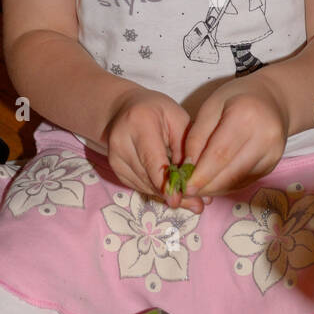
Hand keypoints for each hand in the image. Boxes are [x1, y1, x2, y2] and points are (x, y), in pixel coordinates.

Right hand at [103, 87, 192, 203]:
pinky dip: (156, 191)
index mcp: (139, 123)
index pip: (152, 159)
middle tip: (198, 205)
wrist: (124, 108)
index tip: (178, 199)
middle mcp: (121, 141)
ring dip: (166, 196)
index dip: (165, 182)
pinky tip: (173, 194)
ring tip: (191, 202)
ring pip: (143, 185)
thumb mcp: (178, 118)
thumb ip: (185, 146)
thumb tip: (192, 179)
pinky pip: (138, 186)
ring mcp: (115, 157)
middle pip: (147, 176)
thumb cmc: (156, 110)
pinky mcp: (115, 168)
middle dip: (173, 192)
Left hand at [173, 74, 289, 211]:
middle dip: (206, 186)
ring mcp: (273, 152)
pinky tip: (214, 183)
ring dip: (216, 189)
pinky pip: (247, 180)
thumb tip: (188, 166)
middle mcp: (265, 136)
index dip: (201, 175)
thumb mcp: (211, 106)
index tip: (183, 186)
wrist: (272, 99)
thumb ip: (197, 136)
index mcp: (245, 115)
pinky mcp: (274, 163)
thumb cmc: (237, 98)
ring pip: (239, 180)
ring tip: (198, 188)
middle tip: (186, 191)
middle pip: (231, 172)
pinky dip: (228, 185)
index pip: (220, 154)